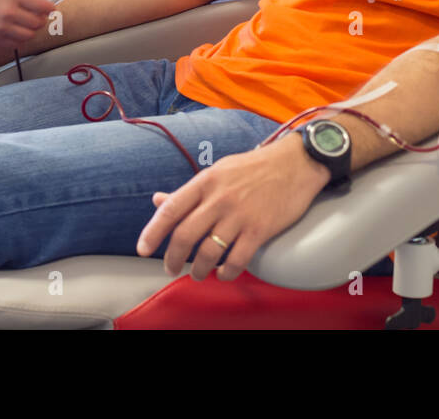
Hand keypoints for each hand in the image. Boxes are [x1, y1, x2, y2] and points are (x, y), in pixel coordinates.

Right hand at [0, 0, 52, 48]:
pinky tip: (13, 32)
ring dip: (30, 31)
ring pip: (28, 35)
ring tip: (25, 26)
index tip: (50, 8)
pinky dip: (18, 39)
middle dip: (41, 20)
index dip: (49, 8)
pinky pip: (14, 44)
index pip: (43, 6)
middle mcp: (9, 12)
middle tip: (38, 17)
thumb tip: (36, 3)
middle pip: (38, 23)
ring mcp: (1, 27)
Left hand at [135, 134, 330, 280]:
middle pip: (185, 235)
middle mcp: (219, 198)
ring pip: (209, 252)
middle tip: (171, 268)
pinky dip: (226, 272)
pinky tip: (223, 274)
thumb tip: (158, 201)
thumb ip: (189, 191)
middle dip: (173, 258)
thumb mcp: (217, 171)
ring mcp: (240, 214)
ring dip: (198, 269)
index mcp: (205, 181)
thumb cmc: (254, 167)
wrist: (295, 163)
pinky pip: (237, 259)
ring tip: (197, 274)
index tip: (143, 249)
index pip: (171, 209)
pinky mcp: (260, 229)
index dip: (153, 232)